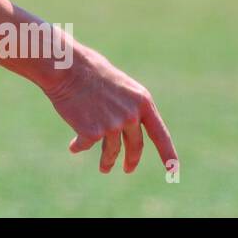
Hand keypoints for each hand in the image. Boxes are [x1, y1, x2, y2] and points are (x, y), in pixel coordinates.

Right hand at [41, 41, 177, 175]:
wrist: (65, 68)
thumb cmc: (87, 68)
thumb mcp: (118, 85)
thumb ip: (126, 105)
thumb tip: (126, 127)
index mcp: (142, 101)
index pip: (160, 134)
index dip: (168, 154)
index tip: (173, 169)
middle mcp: (131, 116)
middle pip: (135, 146)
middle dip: (132, 160)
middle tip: (128, 169)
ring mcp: (112, 125)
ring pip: (112, 151)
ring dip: (107, 161)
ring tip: (104, 168)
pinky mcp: (92, 133)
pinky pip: (86, 145)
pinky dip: (79, 146)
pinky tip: (73, 147)